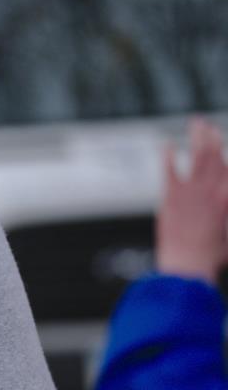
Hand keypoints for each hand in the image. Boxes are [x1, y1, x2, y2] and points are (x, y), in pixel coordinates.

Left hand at [157, 119, 227, 282]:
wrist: (188, 265)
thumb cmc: (210, 256)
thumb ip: (226, 214)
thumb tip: (223, 196)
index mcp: (227, 200)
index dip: (225, 156)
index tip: (220, 139)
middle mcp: (212, 192)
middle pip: (215, 158)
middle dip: (212, 139)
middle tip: (209, 125)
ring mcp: (192, 193)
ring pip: (197, 159)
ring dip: (197, 139)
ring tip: (196, 124)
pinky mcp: (171, 199)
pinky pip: (169, 172)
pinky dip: (169, 157)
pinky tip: (168, 144)